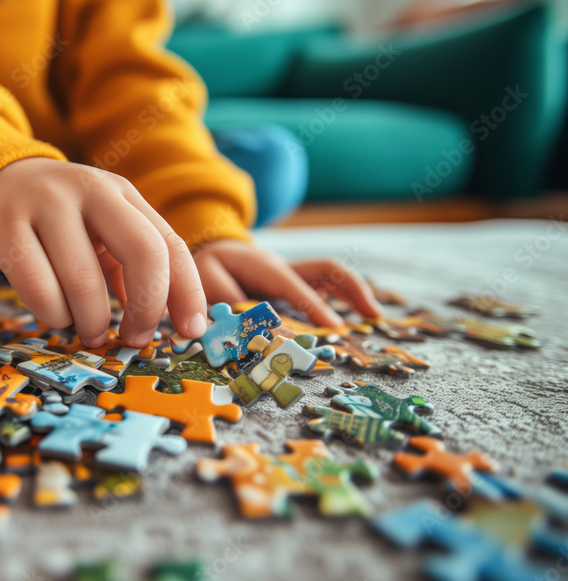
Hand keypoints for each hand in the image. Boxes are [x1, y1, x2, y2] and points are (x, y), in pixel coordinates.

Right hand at [0, 158, 206, 347]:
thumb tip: (168, 322)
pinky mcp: (6, 226)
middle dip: (146, 309)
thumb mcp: (103, 230)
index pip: (170, 245)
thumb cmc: (61, 220)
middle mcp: (90, 190)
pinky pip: (39, 290)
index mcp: (122, 193)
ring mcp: (46, 204)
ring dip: (91, 322)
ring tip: (88, 329)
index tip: (190, 332)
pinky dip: (53, 316)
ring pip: (84, 283)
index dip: (187, 293)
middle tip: (134, 338)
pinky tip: (55, 314)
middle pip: (143, 253)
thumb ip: (135, 267)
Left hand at [193, 239, 382, 326]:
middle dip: (352, 288)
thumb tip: (248, 325)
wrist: (210, 253)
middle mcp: (284, 268)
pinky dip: (337, 304)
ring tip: (373, 316)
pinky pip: (321, 292)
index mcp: (264, 266)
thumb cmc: (208, 269)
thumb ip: (226, 301)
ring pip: (330, 278)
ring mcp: (292, 277)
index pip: (292, 285)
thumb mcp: (207, 281)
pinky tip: (345, 324)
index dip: (312, 305)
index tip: (331, 327)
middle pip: (326, 269)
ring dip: (354, 294)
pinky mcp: (294, 287)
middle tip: (373, 315)